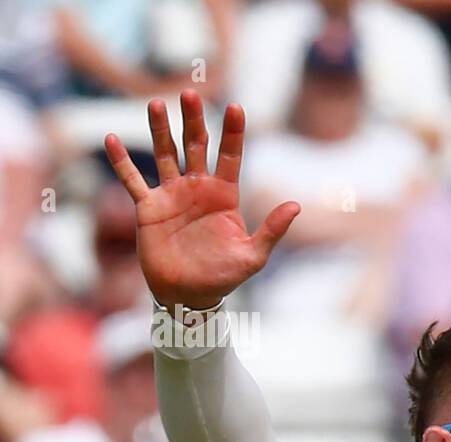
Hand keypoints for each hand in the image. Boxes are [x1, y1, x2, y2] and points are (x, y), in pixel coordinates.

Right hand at [103, 90, 298, 309]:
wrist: (189, 296)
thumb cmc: (224, 277)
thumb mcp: (253, 256)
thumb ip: (272, 230)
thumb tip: (296, 205)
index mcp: (225, 196)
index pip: (231, 157)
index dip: (234, 133)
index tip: (237, 107)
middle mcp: (198, 189)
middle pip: (196, 146)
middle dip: (194, 120)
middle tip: (190, 92)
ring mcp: (172, 196)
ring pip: (165, 154)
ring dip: (160, 130)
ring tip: (156, 104)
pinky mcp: (148, 209)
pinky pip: (132, 180)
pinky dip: (122, 161)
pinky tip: (110, 138)